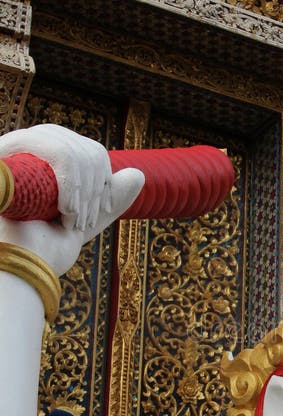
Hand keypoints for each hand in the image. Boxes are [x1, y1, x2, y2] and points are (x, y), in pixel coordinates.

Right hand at [0, 125, 143, 274]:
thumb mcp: (85, 219)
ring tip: (70, 222)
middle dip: (93, 190)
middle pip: (82, 148)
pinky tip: (65, 212)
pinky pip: (59, 154)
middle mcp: (27, 152)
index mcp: (44, 163)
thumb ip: (108, 197)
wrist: (22, 267)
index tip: (99, 210)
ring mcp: (15, 151)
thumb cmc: (49, 249)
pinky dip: (71, 186)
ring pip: (72, 152)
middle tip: (83, 223)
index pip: (88, 151)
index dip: (103, 178)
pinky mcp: (10, 154)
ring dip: (81, 195)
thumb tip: (137, 174)